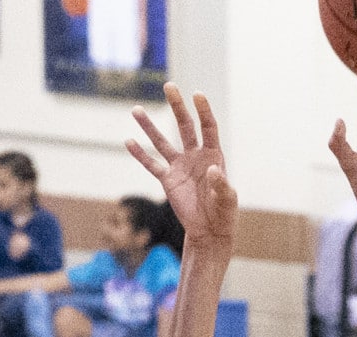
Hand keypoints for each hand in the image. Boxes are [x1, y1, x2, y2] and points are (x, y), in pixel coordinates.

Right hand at [127, 84, 238, 251]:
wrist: (209, 231)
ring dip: (149, 127)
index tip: (197, 95)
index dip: (203, 111)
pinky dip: (140, 155)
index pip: (208, 128)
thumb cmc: (223, 213)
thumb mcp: (227, 200)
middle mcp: (195, 156)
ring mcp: (180, 166)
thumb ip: (221, 184)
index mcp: (212, 156)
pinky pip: (152, 165)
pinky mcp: (168, 180)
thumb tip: (213, 169)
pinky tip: (129, 141)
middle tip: (169, 86)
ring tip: (136, 109)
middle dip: (177, 107)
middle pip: (185, 126)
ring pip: (162, 142)